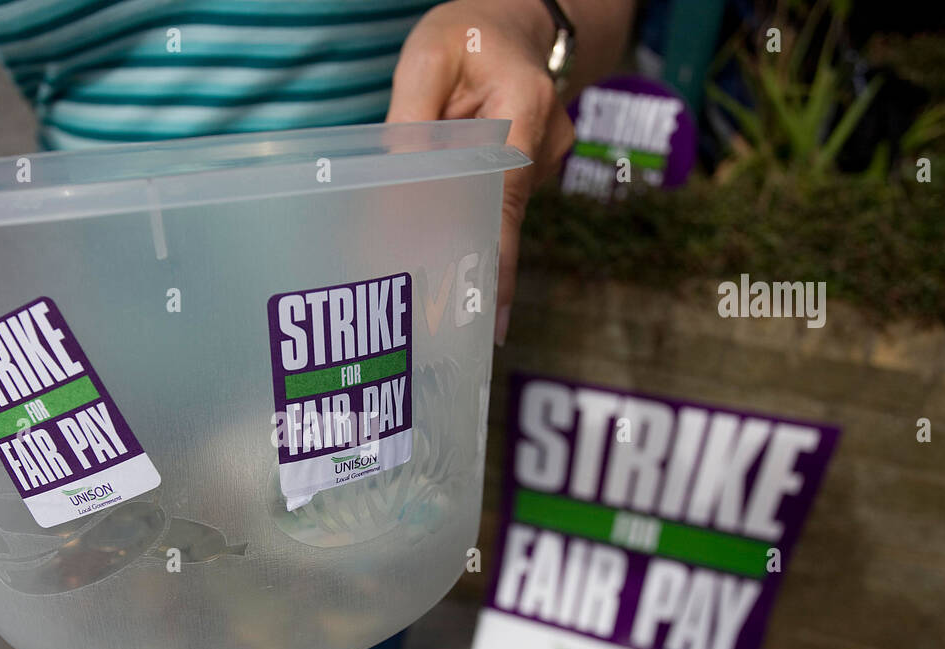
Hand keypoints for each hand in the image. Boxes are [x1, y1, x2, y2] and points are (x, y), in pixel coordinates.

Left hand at [387, 0, 575, 344]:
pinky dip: (468, 222)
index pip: (506, 199)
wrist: (510, 21)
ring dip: (464, 244)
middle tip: (437, 323)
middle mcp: (547, 141)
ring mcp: (546, 159)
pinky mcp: (532, 170)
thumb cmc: (465, 35)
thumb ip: (412, 124)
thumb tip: (398, 194)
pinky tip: (437, 247)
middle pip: (503, 220)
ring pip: (498, 216)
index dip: (497, 262)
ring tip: (425, 292)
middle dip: (473, 271)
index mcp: (525, 108)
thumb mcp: (426, 61)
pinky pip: (496, 204)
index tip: (490, 316)